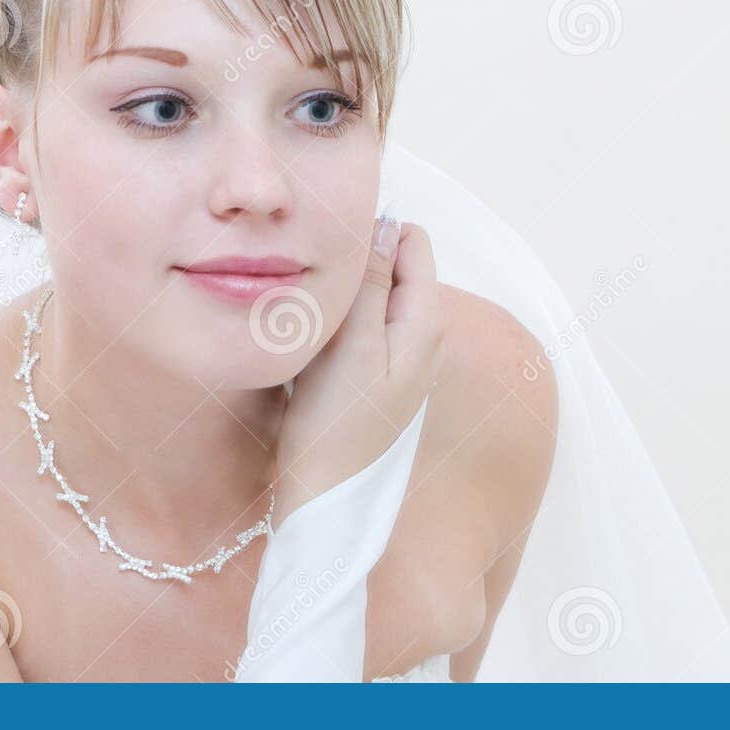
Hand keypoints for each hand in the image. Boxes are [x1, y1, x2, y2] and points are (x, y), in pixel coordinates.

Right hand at [273, 217, 443, 525]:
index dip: (370, 233)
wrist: (323, 505)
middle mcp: (420, 338)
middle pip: (391, 268)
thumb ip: (373, 282)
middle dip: (352, 266)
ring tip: (304, 316)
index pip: (411, 241)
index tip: (326, 247)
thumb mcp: (353, 346)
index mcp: (424, 323)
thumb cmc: (335, 428)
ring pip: (369, 300)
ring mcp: (397, 361)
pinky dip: (334, 327)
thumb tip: (386, 224)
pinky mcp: (372, 381)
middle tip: (307, 283)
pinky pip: (357, 331)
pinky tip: (308, 346)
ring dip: (339, 299)